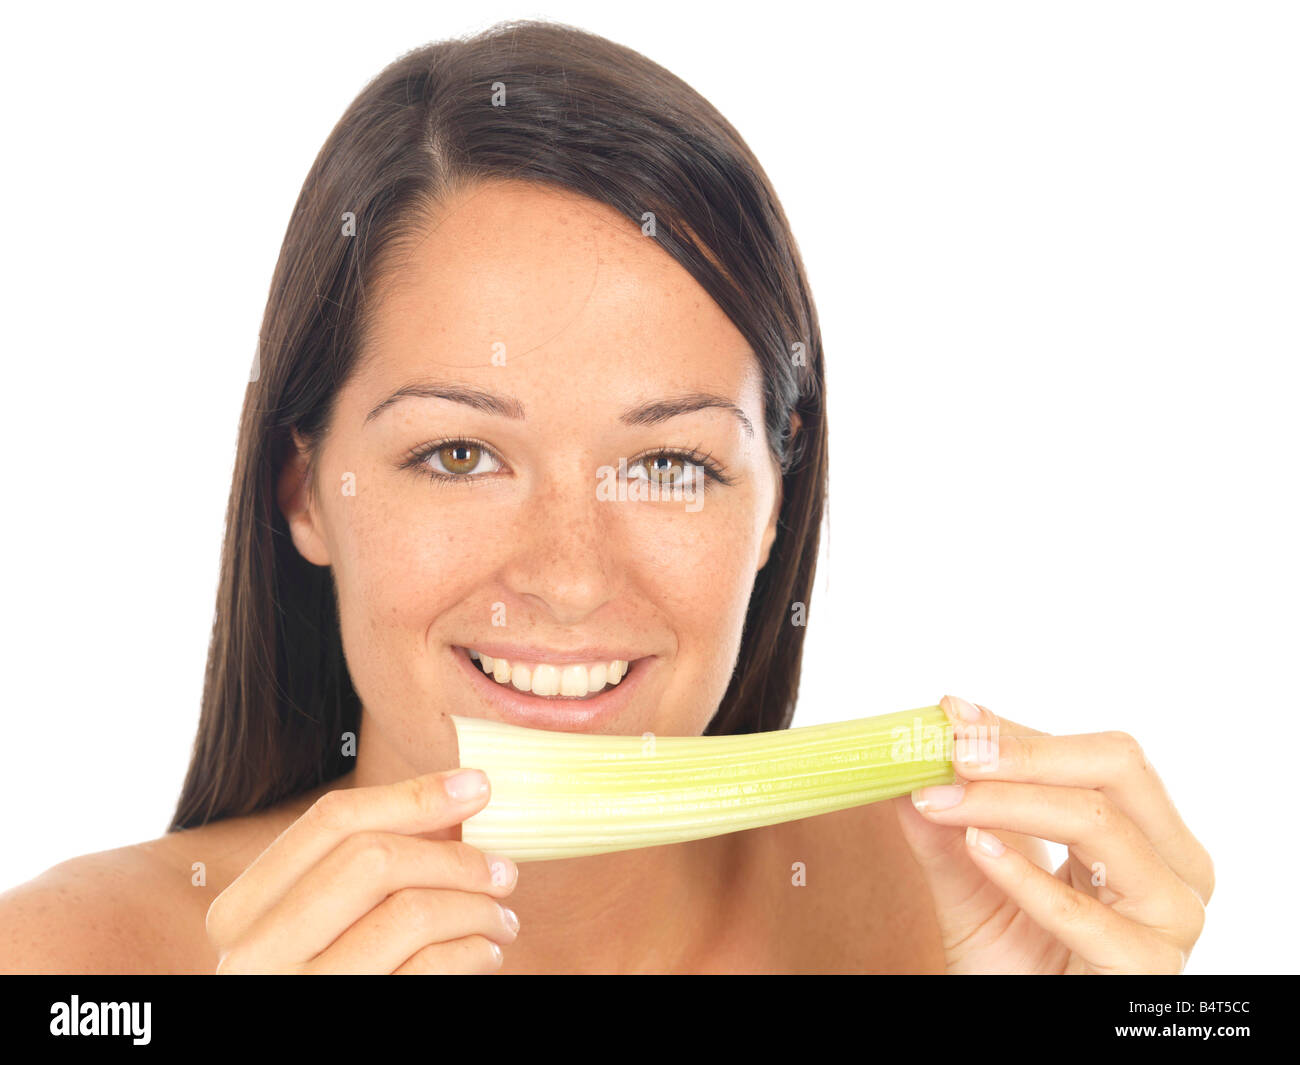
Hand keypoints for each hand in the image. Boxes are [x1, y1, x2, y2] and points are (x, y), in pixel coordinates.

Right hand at [206, 768, 519, 972]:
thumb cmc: (323, 979)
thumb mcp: (314, 927)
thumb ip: (363, 870)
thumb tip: (454, 800)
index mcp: (244, 910)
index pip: (331, 821)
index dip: (412, 795)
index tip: (476, 786)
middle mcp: (257, 952)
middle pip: (374, 860)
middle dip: (455, 858)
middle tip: (503, 872)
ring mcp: (301, 992)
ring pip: (409, 913)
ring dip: (476, 908)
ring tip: (501, 918)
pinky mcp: (348, 1025)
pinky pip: (428, 967)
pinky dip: (472, 952)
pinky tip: (485, 953)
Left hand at [894, 695, 1212, 973]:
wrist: (1019, 1028)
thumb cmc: (1013, 959)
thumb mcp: (970, 878)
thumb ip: (944, 821)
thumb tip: (908, 753)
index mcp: (1146, 831)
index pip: (1095, 755)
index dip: (1019, 731)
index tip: (951, 714)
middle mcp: (1173, 866)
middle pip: (1116, 768)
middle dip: (1025, 753)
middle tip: (952, 751)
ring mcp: (1169, 918)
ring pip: (1100, 824)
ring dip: (1009, 803)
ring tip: (943, 800)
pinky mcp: (1146, 970)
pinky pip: (1084, 912)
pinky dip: (1024, 875)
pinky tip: (976, 849)